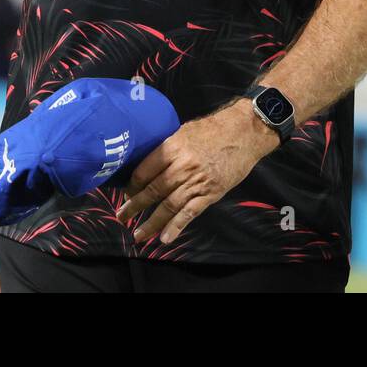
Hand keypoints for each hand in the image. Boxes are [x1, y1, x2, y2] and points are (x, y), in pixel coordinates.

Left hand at [116, 98, 277, 244]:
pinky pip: (190, 213)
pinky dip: (176, 227)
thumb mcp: (184, 131)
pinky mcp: (210, 193)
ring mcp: (196, 182)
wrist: (244, 132)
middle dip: (135, 205)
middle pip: (153, 190)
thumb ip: (168, 148)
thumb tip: (150, 164)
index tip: (127, 193)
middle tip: (121, 216)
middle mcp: (181, 166)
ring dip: (151, 222)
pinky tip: (165, 238)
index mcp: (172, 147)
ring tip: (138, 234)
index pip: (144, 171)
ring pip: (168, 206)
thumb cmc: (214, 128)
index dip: (133, 185)